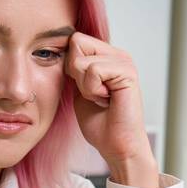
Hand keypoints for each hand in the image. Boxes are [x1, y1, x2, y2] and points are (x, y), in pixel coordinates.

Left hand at [64, 31, 158, 187]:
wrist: (116, 146)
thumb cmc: (100, 123)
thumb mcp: (79, 90)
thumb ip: (74, 69)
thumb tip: (59, 51)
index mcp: (106, 56)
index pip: (75, 41)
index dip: (70, 67)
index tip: (85, 89)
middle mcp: (117, 54)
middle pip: (76, 42)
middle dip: (76, 73)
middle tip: (93, 93)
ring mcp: (123, 61)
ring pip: (81, 60)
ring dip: (85, 86)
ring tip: (101, 98)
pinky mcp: (127, 71)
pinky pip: (93, 71)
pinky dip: (92, 90)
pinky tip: (106, 100)